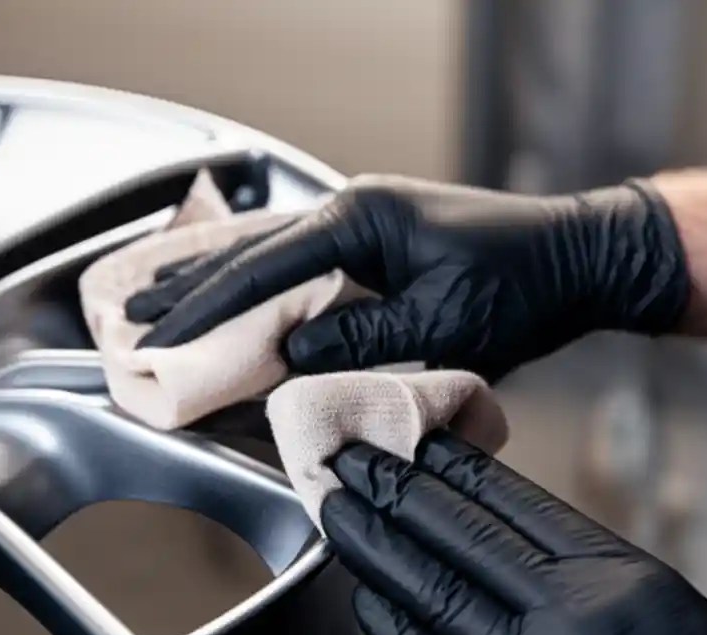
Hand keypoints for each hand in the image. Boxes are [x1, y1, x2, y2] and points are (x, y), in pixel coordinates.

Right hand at [127, 175, 689, 380]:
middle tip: (129, 318)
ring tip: (153, 296)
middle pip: (250, 252)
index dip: (204, 309)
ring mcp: (362, 221)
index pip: (262, 269)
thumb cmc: (523, 286)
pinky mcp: (374, 242)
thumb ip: (362, 338)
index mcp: (360, 220)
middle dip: (188, 289)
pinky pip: (297, 261)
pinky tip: (230, 291)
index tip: (158, 339)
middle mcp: (352, 210)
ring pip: (267, 252)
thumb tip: (289, 352)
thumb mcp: (443, 323)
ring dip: (211, 279)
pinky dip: (254, 280)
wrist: (577, 256)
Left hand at [322, 431, 706, 634]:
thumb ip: (598, 583)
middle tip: (352, 457)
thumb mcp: (678, 621)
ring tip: (341, 511)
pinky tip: (369, 598)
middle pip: (464, 538)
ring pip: (437, 595)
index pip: (520, 506)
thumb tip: (528, 558)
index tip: (424, 442)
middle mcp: (572, 619)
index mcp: (622, 580)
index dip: (460, 470)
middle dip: (399, 492)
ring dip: (380, 548)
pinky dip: (397, 629)